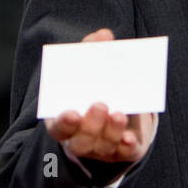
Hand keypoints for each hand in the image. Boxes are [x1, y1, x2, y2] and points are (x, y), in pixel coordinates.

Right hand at [43, 28, 158, 163]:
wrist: (119, 108)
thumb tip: (103, 35)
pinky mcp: (122, 151)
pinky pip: (124, 152)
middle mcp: (80, 139)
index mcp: (65, 120)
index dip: (63, 123)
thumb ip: (92, 52)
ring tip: (118, 113)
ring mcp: (101, 148)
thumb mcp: (90, 70)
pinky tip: (129, 137)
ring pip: (103, 147)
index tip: (70, 113)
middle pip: (81, 141)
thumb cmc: (95, 87)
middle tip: (100, 104)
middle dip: (90, 125)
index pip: (58, 128)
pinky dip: (125, 145)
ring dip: (110, 131)